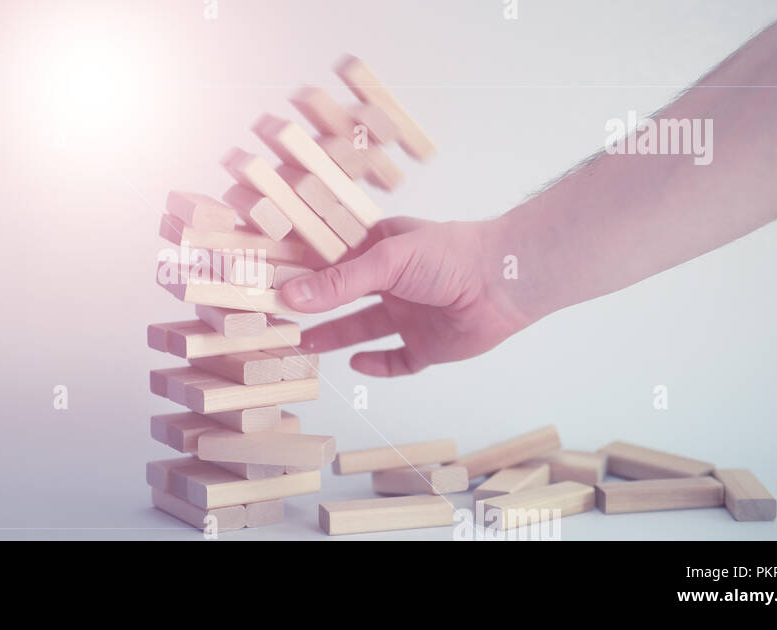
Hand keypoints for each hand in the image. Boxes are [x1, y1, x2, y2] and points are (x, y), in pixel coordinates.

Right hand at [280, 217, 529, 376]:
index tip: (270, 282)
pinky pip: (396, 359)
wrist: (506, 283)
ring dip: (334, 336)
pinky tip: (356, 364)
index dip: (304, 272)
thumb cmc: (450, 255)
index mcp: (382, 248)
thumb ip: (340, 282)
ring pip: (363, 328)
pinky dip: (377, 364)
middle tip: (278, 317)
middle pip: (344, 297)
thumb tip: (292, 295)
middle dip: (313, 307)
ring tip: (302, 343)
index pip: (334, 260)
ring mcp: (410, 314)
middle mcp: (394, 281)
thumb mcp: (387, 260)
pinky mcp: (428, 345)